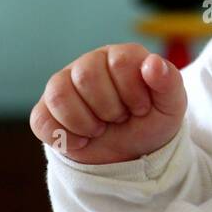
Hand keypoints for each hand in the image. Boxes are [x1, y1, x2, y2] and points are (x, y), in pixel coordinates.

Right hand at [30, 43, 186, 164]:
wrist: (131, 155)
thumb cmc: (151, 123)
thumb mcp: (171, 106)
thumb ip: (169, 82)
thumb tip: (153, 63)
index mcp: (122, 56)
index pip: (119, 61)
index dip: (132, 92)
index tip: (141, 108)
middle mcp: (90, 63)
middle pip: (86, 74)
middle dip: (109, 108)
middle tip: (119, 118)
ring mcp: (65, 84)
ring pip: (59, 93)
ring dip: (84, 121)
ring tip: (100, 129)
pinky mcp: (46, 110)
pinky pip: (41, 118)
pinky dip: (63, 137)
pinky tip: (82, 140)